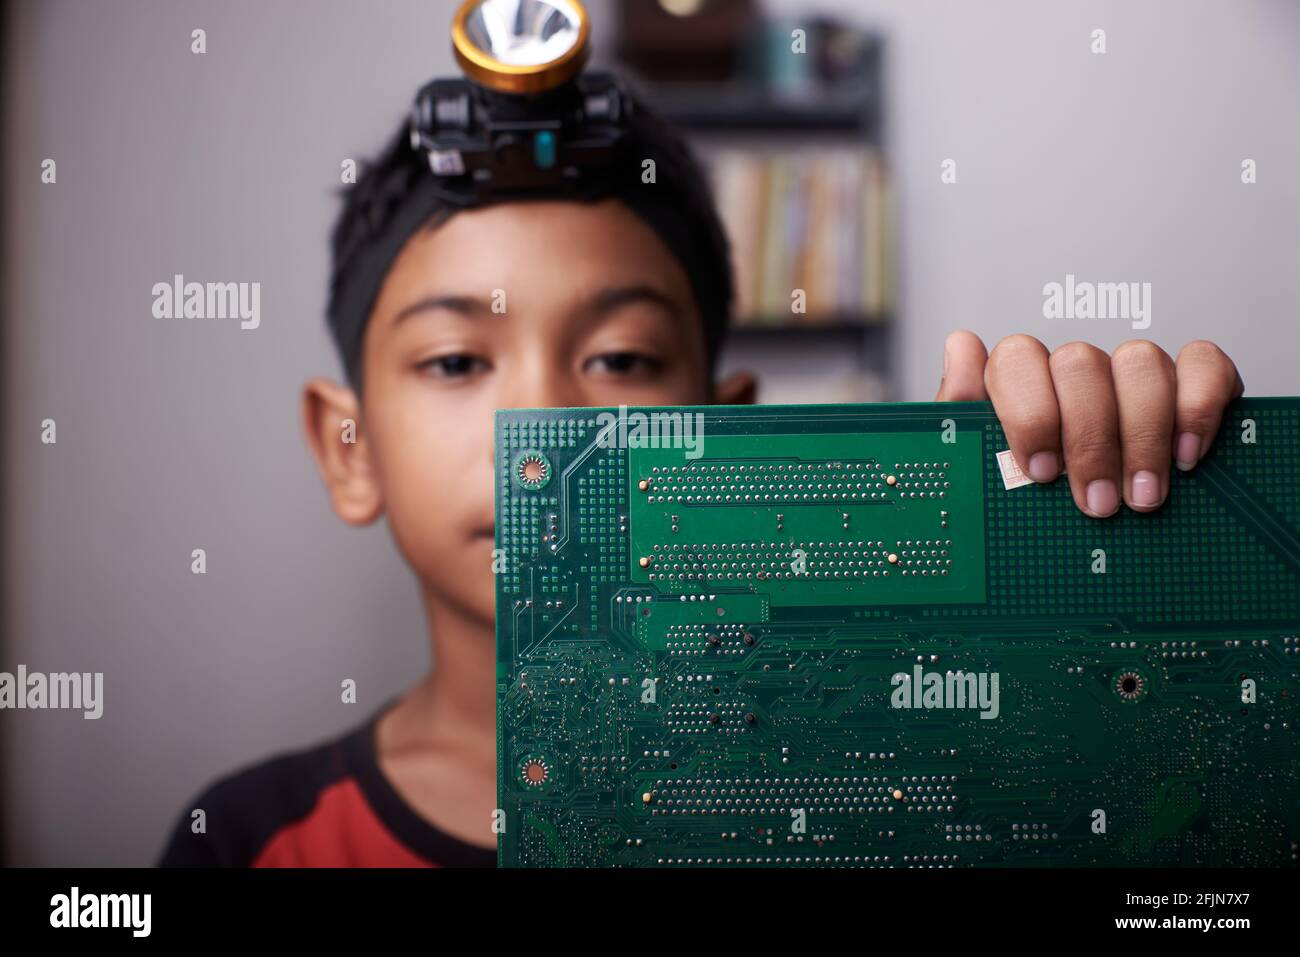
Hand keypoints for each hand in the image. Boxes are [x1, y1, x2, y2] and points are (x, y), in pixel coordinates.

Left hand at [935, 332, 1243, 517]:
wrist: (1077, 552)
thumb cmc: (1029, 504)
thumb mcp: (982, 474)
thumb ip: (963, 413)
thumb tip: (961, 345)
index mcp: (1021, 385)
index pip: (1017, 359)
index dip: (1030, 413)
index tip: (1041, 472)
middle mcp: (1076, 372)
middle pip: (1080, 363)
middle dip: (1089, 438)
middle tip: (1097, 502)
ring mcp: (1132, 373)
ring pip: (1138, 361)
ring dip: (1142, 434)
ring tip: (1141, 496)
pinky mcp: (1192, 382)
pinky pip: (1203, 364)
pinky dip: (1197, 408)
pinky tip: (1186, 457)